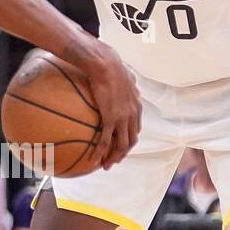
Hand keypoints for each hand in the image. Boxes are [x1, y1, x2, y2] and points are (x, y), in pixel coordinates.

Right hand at [81, 41, 141, 169]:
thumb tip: (129, 82)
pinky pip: (106, 141)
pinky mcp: (110, 118)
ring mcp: (122, 118)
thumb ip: (128, 83)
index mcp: (135, 106)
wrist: (105, 64)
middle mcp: (132, 114)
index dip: (129, 140)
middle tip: (113, 160)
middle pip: (131, 140)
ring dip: (114, 158)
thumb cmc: (111, 66)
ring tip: (105, 165)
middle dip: (123, 153)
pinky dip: (101, 152)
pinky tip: (94, 159)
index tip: (120, 146)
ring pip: (121, 145)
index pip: (135, 128)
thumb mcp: (125, 76)